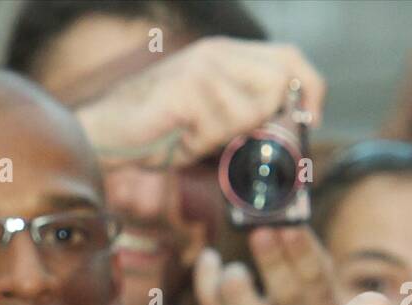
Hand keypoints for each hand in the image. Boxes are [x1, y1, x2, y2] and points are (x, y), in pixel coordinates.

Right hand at [75, 36, 324, 169]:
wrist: (103, 135)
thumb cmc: (156, 132)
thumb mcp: (211, 118)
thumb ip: (247, 115)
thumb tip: (289, 131)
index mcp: (225, 53)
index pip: (289, 57)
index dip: (309, 89)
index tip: (308, 122)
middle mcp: (216, 53)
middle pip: (278, 83)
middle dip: (266, 121)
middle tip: (235, 140)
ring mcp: (201, 69)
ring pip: (250, 111)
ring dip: (224, 138)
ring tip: (192, 136)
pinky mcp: (186, 90)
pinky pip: (219, 127)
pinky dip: (201, 144)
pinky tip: (179, 138)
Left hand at [194, 226, 343, 304]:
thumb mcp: (322, 290)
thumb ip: (309, 257)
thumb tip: (287, 214)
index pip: (317, 281)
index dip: (303, 253)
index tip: (291, 227)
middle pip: (285, 297)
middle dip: (272, 262)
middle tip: (260, 233)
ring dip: (235, 281)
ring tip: (234, 266)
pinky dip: (206, 282)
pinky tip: (209, 259)